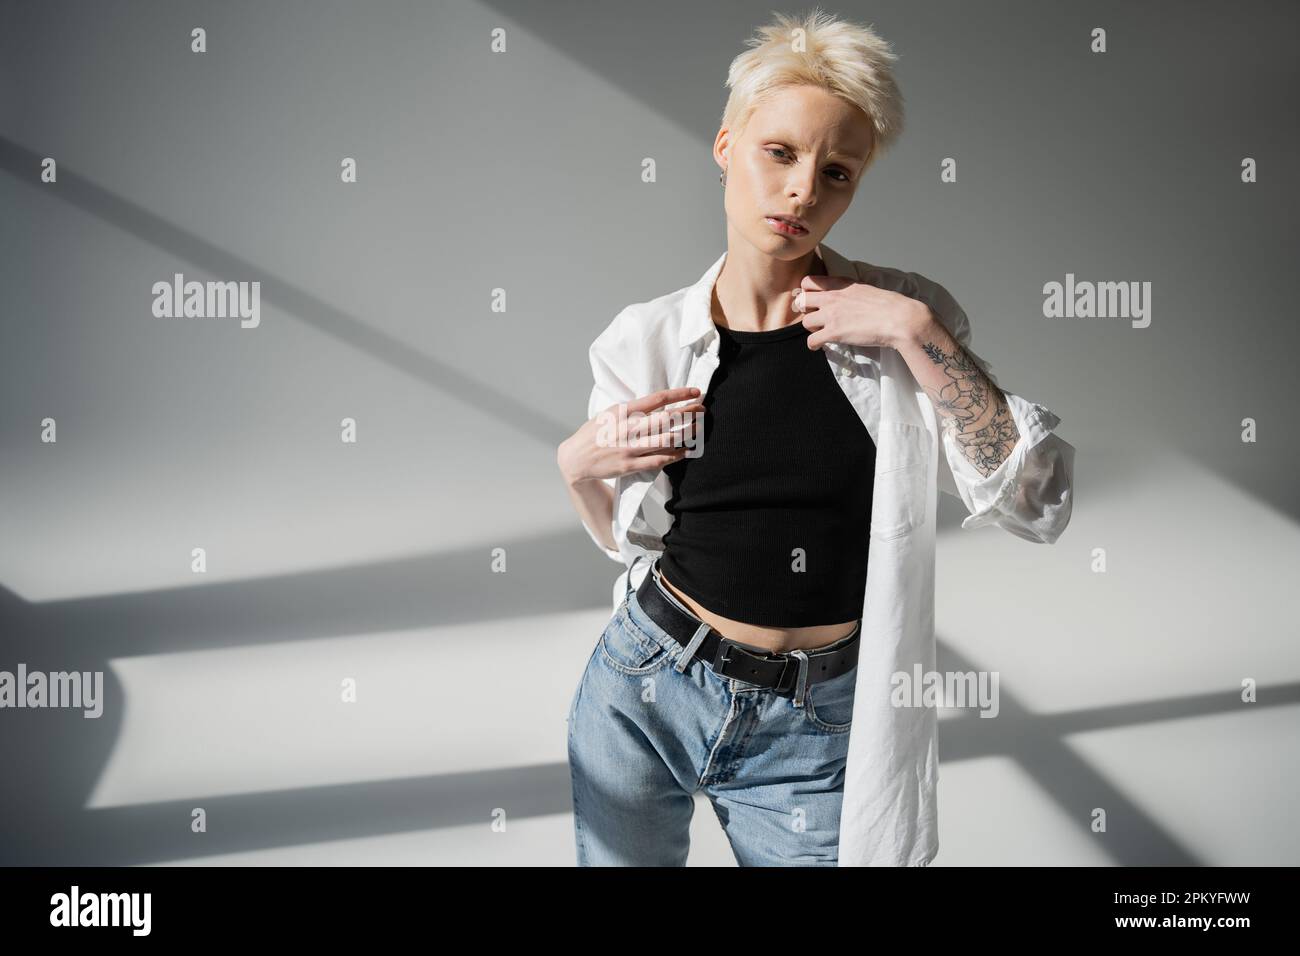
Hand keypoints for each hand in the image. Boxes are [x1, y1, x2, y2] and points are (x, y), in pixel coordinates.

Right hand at [557, 387, 704, 484]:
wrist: (575, 459)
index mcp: (623, 411)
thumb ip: (631, 409)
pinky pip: (658, 459)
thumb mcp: (609, 413)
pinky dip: (675, 455)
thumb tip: (656, 403)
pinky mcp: (629, 464)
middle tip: (703, 409)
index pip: (657, 398)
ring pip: (665, 439)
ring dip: (686, 433)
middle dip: (688, 412)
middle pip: (666, 418)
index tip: (695, 392)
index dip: (679, 394)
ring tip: (699, 428)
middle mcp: (627, 428)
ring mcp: (629, 447)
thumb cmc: (594, 433)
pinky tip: (686, 451)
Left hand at [793, 274, 928, 351]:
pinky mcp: (834, 333)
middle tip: (814, 317)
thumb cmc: (888, 305)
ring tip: (821, 332)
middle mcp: (832, 297)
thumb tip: (844, 299)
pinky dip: (814, 345)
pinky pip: (811, 341)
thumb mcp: (864, 289)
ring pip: (805, 322)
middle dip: (805, 310)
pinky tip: (819, 346)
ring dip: (811, 329)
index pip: (808, 282)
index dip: (807, 292)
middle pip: (801, 301)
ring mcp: (831, 315)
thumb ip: (848, 292)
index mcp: (840, 284)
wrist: (899, 319)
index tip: (812, 300)